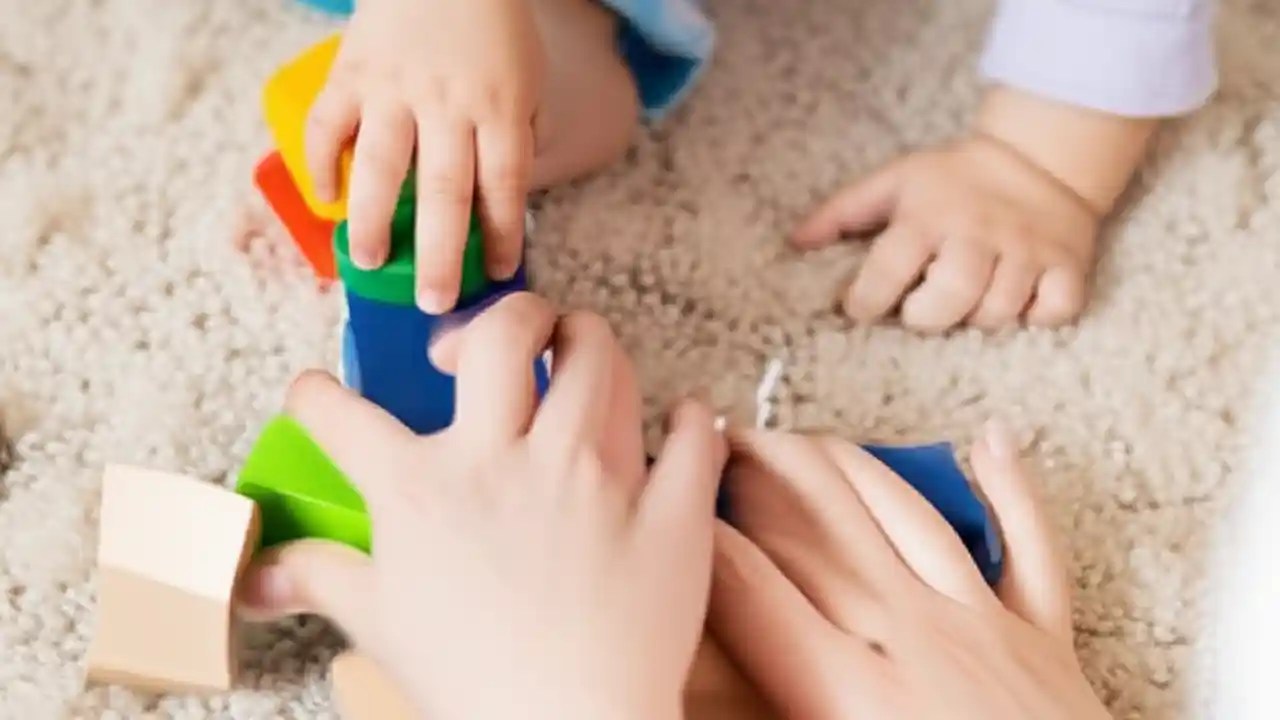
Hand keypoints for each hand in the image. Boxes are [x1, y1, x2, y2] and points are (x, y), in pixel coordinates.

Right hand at [235, 293, 727, 719]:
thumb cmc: (471, 683)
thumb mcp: (381, 625)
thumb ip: (323, 578)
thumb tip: (260, 576)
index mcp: (423, 489)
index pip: (344, 415)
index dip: (315, 397)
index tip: (317, 394)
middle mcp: (507, 460)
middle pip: (506, 334)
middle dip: (504, 314)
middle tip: (503, 337)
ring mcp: (595, 477)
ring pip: (601, 360)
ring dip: (589, 344)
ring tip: (580, 362)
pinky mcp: (668, 508)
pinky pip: (695, 436)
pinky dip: (693, 420)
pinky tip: (681, 422)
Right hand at [307, 0, 545, 312]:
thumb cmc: (492, 29)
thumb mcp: (527, 82)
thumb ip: (515, 139)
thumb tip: (499, 204)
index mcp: (500, 109)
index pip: (503, 187)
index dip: (502, 236)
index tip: (497, 276)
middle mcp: (448, 104)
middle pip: (445, 192)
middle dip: (440, 255)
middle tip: (433, 303)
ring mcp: (395, 89)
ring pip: (382, 166)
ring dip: (375, 221)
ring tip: (369, 263)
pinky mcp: (352, 73)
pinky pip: (328, 125)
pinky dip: (321, 163)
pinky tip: (327, 199)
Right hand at [709, 422, 1109, 719]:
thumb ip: (757, 718)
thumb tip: (691, 700)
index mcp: (847, 689)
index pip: (751, 583)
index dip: (703, 534)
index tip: (674, 502)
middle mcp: (910, 636)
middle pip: (818, 525)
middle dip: (762, 470)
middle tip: (724, 445)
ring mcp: (982, 624)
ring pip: (902, 512)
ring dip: (846, 465)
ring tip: (803, 438)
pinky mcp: (1042, 635)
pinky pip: (1029, 543)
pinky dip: (1011, 489)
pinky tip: (988, 441)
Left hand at [794, 136, 1097, 331]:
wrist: (1041, 155)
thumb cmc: (953, 179)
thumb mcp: (894, 182)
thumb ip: (842, 213)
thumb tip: (794, 244)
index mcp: (929, 214)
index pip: (888, 269)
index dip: (864, 301)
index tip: (860, 309)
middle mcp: (978, 232)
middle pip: (950, 296)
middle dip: (925, 317)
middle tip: (919, 310)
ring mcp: (1027, 250)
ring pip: (999, 312)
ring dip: (977, 319)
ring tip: (967, 303)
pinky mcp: (1068, 264)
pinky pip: (1055, 311)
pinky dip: (1036, 318)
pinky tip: (1019, 304)